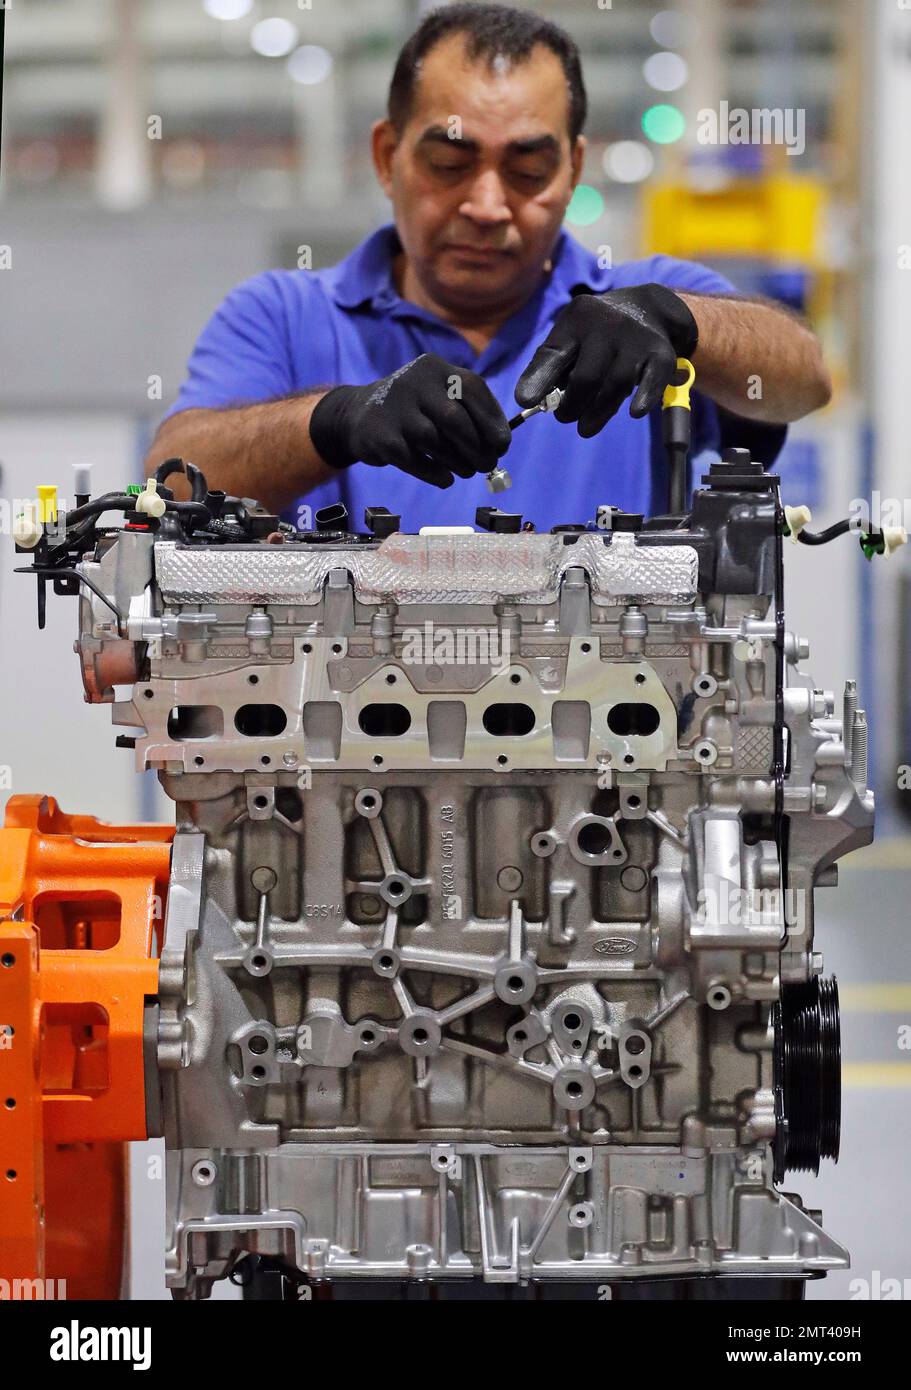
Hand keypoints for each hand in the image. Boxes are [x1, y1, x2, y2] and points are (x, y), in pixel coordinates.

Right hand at [310, 353, 511, 488]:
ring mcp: (395, 409)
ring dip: (458, 463)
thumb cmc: (414, 410)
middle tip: (487, 465)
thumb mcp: (439, 396)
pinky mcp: (380, 436)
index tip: (502, 445)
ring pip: (435, 442)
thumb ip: (468, 412)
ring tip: (466, 471)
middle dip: (477, 447)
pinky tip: (445, 479)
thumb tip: (500, 443)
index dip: (492, 420)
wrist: (360, 415)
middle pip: (455, 419)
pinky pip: (415, 461)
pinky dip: (435, 473)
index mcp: (435, 368)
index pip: (473, 389)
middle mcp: (414, 382)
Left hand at [514, 284, 697, 437]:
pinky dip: (645, 397)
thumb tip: (533, 401)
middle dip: (572, 406)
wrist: (648, 310)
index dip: (538, 379)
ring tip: (585, 428)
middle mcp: (607, 324)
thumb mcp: (571, 339)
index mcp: (576, 319)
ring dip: (598, 413)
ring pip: (616, 384)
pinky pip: (652, 379)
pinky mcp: (661, 354)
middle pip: (586, 377)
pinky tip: (635, 412)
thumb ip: (553, 367)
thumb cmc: (596, 336)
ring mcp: (636, 338)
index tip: (525, 401)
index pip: (553, 353)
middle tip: (565, 419)